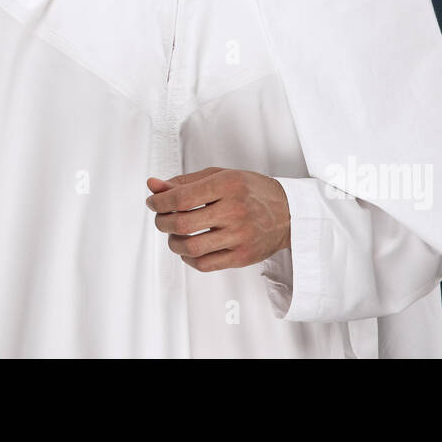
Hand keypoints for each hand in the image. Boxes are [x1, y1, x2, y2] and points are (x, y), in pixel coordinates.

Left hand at [145, 167, 290, 271]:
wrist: (288, 212)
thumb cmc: (250, 190)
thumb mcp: (219, 176)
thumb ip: (184, 182)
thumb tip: (153, 185)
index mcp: (228, 185)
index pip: (182, 197)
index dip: (159, 202)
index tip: (153, 202)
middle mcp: (234, 210)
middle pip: (182, 224)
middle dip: (162, 222)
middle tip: (161, 218)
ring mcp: (239, 236)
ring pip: (191, 247)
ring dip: (173, 242)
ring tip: (174, 235)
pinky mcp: (242, 257)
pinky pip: (204, 264)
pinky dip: (188, 259)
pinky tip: (188, 249)